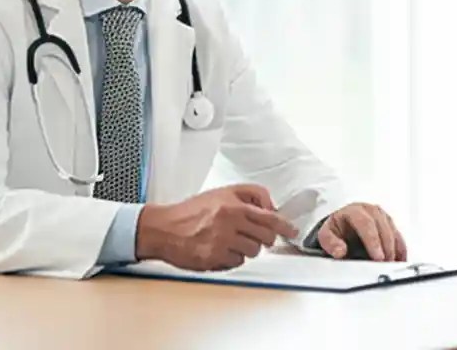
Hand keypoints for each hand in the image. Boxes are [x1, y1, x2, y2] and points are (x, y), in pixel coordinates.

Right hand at [135, 184, 298, 270]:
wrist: (164, 228)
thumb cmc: (191, 211)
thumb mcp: (221, 193)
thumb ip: (249, 195)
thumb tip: (272, 208)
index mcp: (233, 205)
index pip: (270, 218)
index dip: (285, 226)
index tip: (292, 231)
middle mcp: (230, 222)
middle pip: (265, 238)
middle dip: (263, 239)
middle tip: (253, 237)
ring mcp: (222, 241)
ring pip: (253, 252)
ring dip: (246, 249)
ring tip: (229, 241)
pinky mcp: (214, 258)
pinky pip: (237, 263)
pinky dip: (231, 259)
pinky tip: (219, 250)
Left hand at [318, 202, 406, 261]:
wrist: (343, 223)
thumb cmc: (337, 228)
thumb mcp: (326, 234)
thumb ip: (330, 243)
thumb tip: (340, 251)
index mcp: (354, 210)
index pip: (366, 223)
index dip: (373, 241)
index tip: (377, 257)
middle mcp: (370, 210)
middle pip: (382, 226)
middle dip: (386, 246)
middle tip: (385, 263)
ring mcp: (381, 216)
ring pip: (392, 230)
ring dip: (394, 248)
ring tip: (391, 264)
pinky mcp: (389, 224)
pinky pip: (398, 236)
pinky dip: (400, 249)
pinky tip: (399, 260)